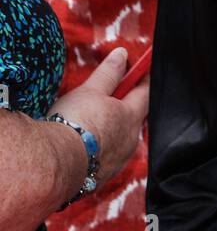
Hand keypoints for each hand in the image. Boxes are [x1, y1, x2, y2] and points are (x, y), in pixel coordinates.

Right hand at [48, 47, 148, 192]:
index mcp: (131, 116)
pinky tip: (85, 145)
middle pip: (135, 117)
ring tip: (92, 121)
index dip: (143, 79)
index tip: (141, 70)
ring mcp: (118, 160)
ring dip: (112, 128)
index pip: (145, 93)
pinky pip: (107, 157)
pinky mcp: (102, 175)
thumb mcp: (91, 90)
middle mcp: (130, 140)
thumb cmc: (75, 123)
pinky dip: (100, 147)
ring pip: (121, 138)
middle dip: (127, 105)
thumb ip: (109, 73)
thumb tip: (122, 55)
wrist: (58, 163)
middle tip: (113, 94)